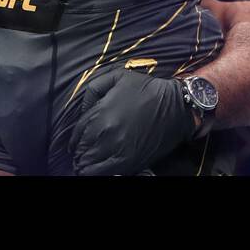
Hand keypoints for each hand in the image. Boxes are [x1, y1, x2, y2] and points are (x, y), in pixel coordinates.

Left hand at [70, 69, 195, 175]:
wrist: (175, 107)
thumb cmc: (146, 89)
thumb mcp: (118, 77)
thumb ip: (94, 88)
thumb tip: (83, 109)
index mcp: (102, 114)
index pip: (78, 133)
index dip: (74, 140)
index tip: (75, 144)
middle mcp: (107, 134)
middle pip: (82, 151)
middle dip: (79, 152)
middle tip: (80, 154)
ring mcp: (119, 150)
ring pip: (91, 164)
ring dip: (85, 164)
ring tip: (86, 163)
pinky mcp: (130, 162)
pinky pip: (105, 173)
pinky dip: (97, 172)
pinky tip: (96, 170)